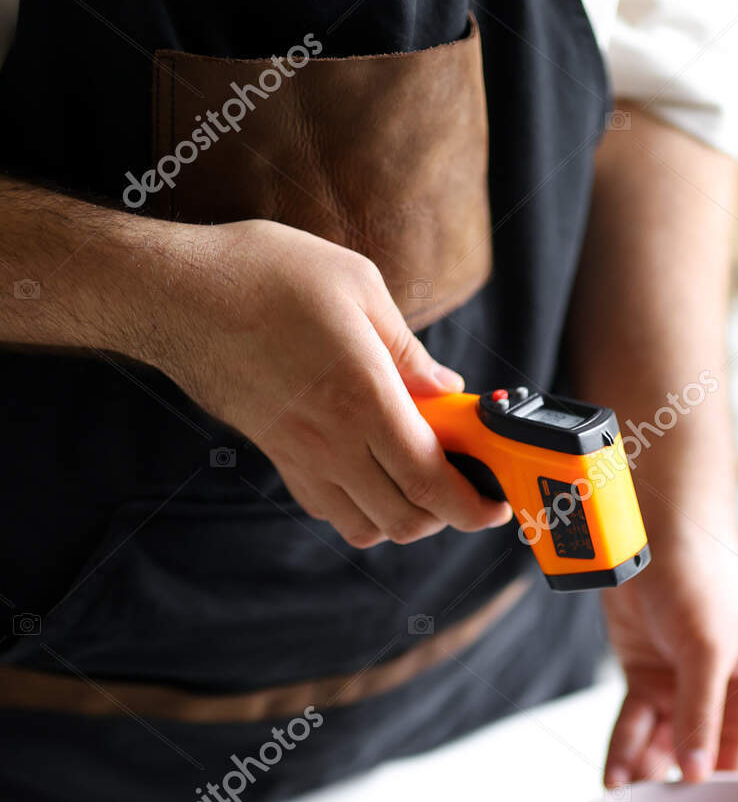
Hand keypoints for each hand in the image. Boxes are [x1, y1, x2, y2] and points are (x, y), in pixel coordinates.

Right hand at [150, 218, 511, 546]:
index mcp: (363, 396)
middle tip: (470, 487)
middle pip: (406, 519)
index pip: (431, 481)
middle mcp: (332, 440)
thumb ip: (410, 350)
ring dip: (405, 517)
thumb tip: (447, 393)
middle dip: (450, 516)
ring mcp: (300, 456)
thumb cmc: (264, 275)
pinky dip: (361, 510)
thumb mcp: (358, 287)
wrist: (177, 295)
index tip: (496, 498)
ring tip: (422, 480)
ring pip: (366, 526)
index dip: (474, 504)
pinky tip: (371, 473)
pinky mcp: (275, 456)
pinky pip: (327, 510)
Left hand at [601, 523, 737, 785]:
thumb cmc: (700, 578)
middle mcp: (728, 697)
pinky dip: (624, 754)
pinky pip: (636, 731)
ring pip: (672, 752)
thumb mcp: (707, 647)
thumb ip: (700, 711)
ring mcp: (685, 694)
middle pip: (721, 762)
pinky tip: (614, 781)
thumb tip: (695, 774)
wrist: (647, 536)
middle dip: (705, 799)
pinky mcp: (647, 685)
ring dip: (656, 780)